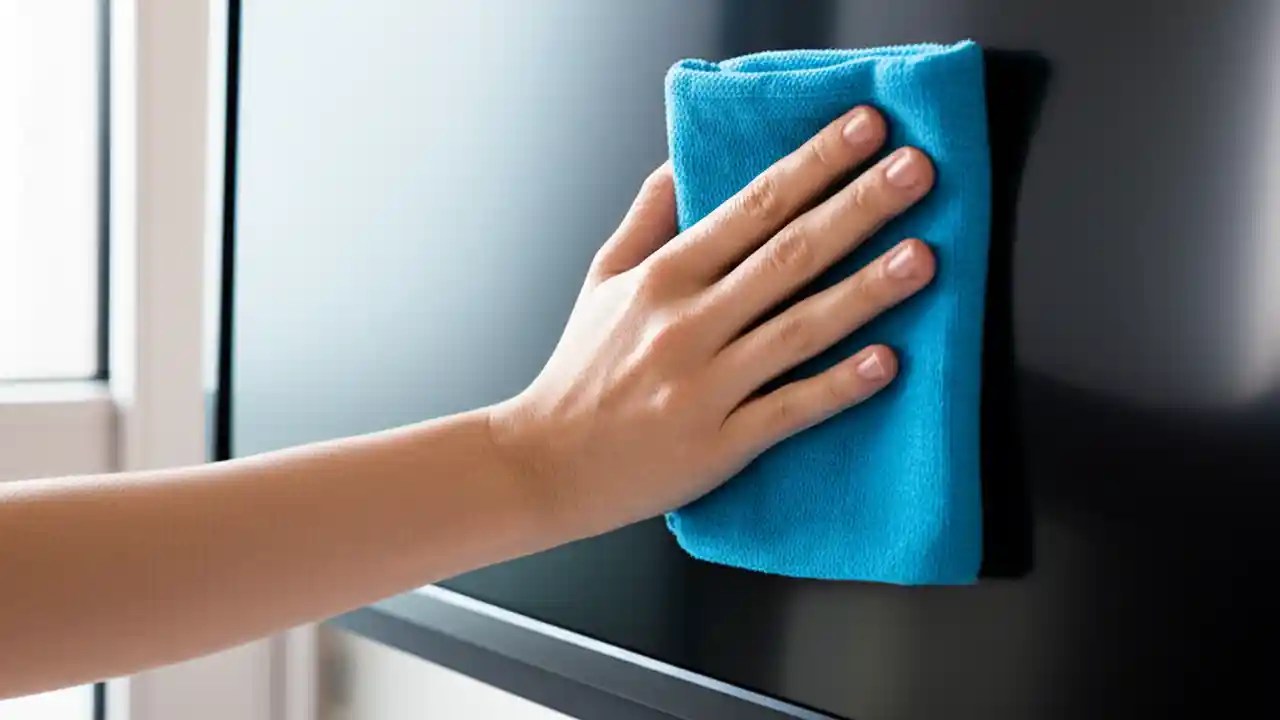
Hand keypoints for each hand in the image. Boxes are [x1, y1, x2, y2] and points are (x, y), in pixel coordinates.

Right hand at [489, 106, 935, 538]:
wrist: (546, 465)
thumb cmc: (581, 368)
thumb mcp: (603, 278)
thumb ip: (647, 216)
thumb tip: (682, 157)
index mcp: (663, 276)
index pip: (751, 205)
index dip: (813, 163)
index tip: (866, 127)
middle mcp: (686, 323)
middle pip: (787, 255)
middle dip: (858, 207)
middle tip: (919, 170)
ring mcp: (704, 386)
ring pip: (798, 329)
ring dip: (865, 291)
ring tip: (924, 258)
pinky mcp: (718, 445)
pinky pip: (789, 411)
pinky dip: (837, 386)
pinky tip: (888, 363)